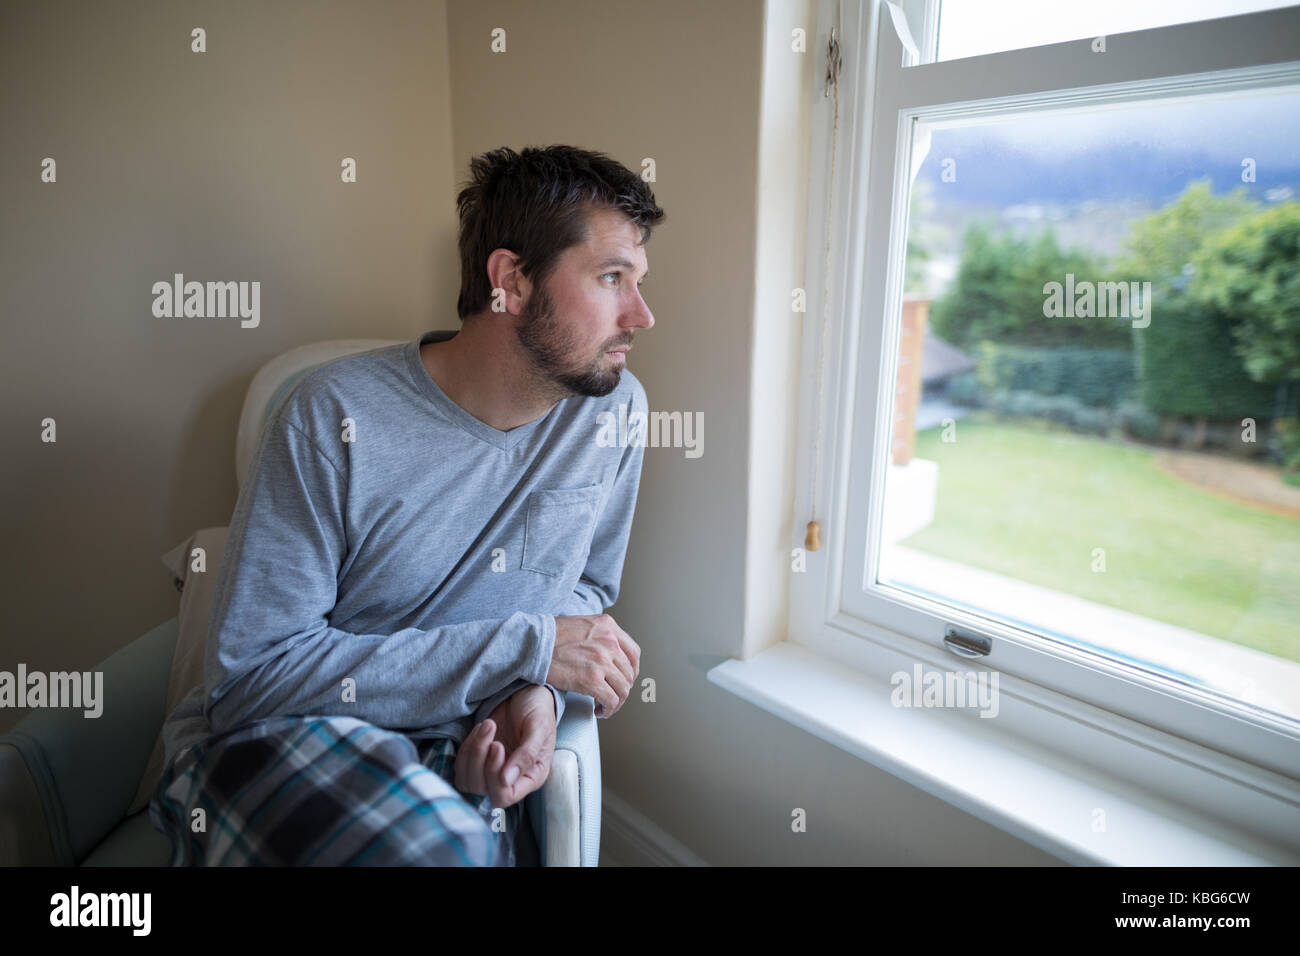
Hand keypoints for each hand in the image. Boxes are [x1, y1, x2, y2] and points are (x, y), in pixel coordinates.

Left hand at [454, 684, 554, 808]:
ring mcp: (492, 771)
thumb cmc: (537, 709)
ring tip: (488, 725)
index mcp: (531, 777)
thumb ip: (527, 754)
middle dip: (481, 759)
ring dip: (473, 751)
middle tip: (492, 728)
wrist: (526, 693)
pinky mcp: (478, 760)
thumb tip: (507, 780)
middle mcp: (511, 780)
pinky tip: (480, 730)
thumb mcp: (538, 728)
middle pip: (482, 790)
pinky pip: (461, 767)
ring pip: (468, 781)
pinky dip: (466, 748)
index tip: (498, 746)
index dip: (495, 777)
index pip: (505, 796)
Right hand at [546, 613, 640, 717]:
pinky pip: (611, 700)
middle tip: (612, 697)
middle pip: (629, 673)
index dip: (632, 671)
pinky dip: (608, 710)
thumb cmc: (549, 636)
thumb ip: (600, 636)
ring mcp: (602, 660)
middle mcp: (610, 642)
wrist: (532, 644)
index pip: (634, 653)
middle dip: (622, 689)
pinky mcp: (592, 679)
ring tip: (605, 707)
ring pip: (623, 689)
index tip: (625, 680)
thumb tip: (610, 655)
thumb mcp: (583, 625)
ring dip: (616, 702)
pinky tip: (599, 711)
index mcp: (609, 626)